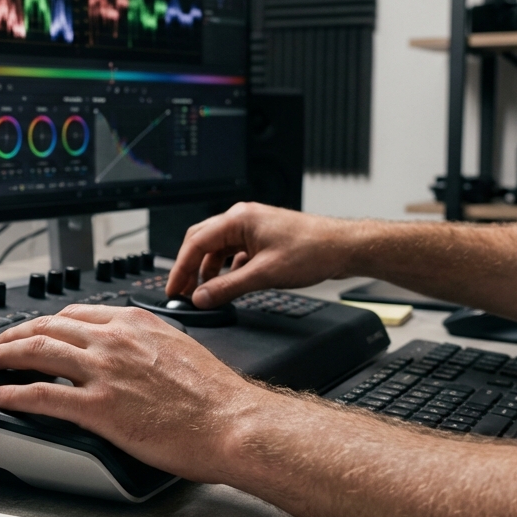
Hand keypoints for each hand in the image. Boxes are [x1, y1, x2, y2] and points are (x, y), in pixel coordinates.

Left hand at [0, 304, 264, 482]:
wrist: (233, 422)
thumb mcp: (179, 347)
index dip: (44, 322)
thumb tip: (132, 347)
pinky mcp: (98, 408)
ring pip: (36, 353)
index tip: (32, 330)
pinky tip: (0, 397)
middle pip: (46, 327)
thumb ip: (147, 341)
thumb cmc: (215, 395)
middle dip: (13, 334)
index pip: (74, 313)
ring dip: (3, 356)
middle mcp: (113, 340)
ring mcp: (103, 372)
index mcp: (133, 323)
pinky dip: (13, 394)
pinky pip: (41, 396)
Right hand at [166, 202, 356, 308]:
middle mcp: (243, 219)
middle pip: (203, 242)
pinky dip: (226, 269)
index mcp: (239, 219)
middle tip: (182, 291)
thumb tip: (201, 297)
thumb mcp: (264, 274)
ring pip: (218, 248)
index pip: (196, 242)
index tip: (173, 287)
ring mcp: (253, 228)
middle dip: (190, 267)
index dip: (180, 267)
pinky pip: (234, 253)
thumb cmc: (312, 250)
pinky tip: (229, 284)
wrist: (343, 247)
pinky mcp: (263, 239)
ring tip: (204, 292)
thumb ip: (228, 287)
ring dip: (208, 269)